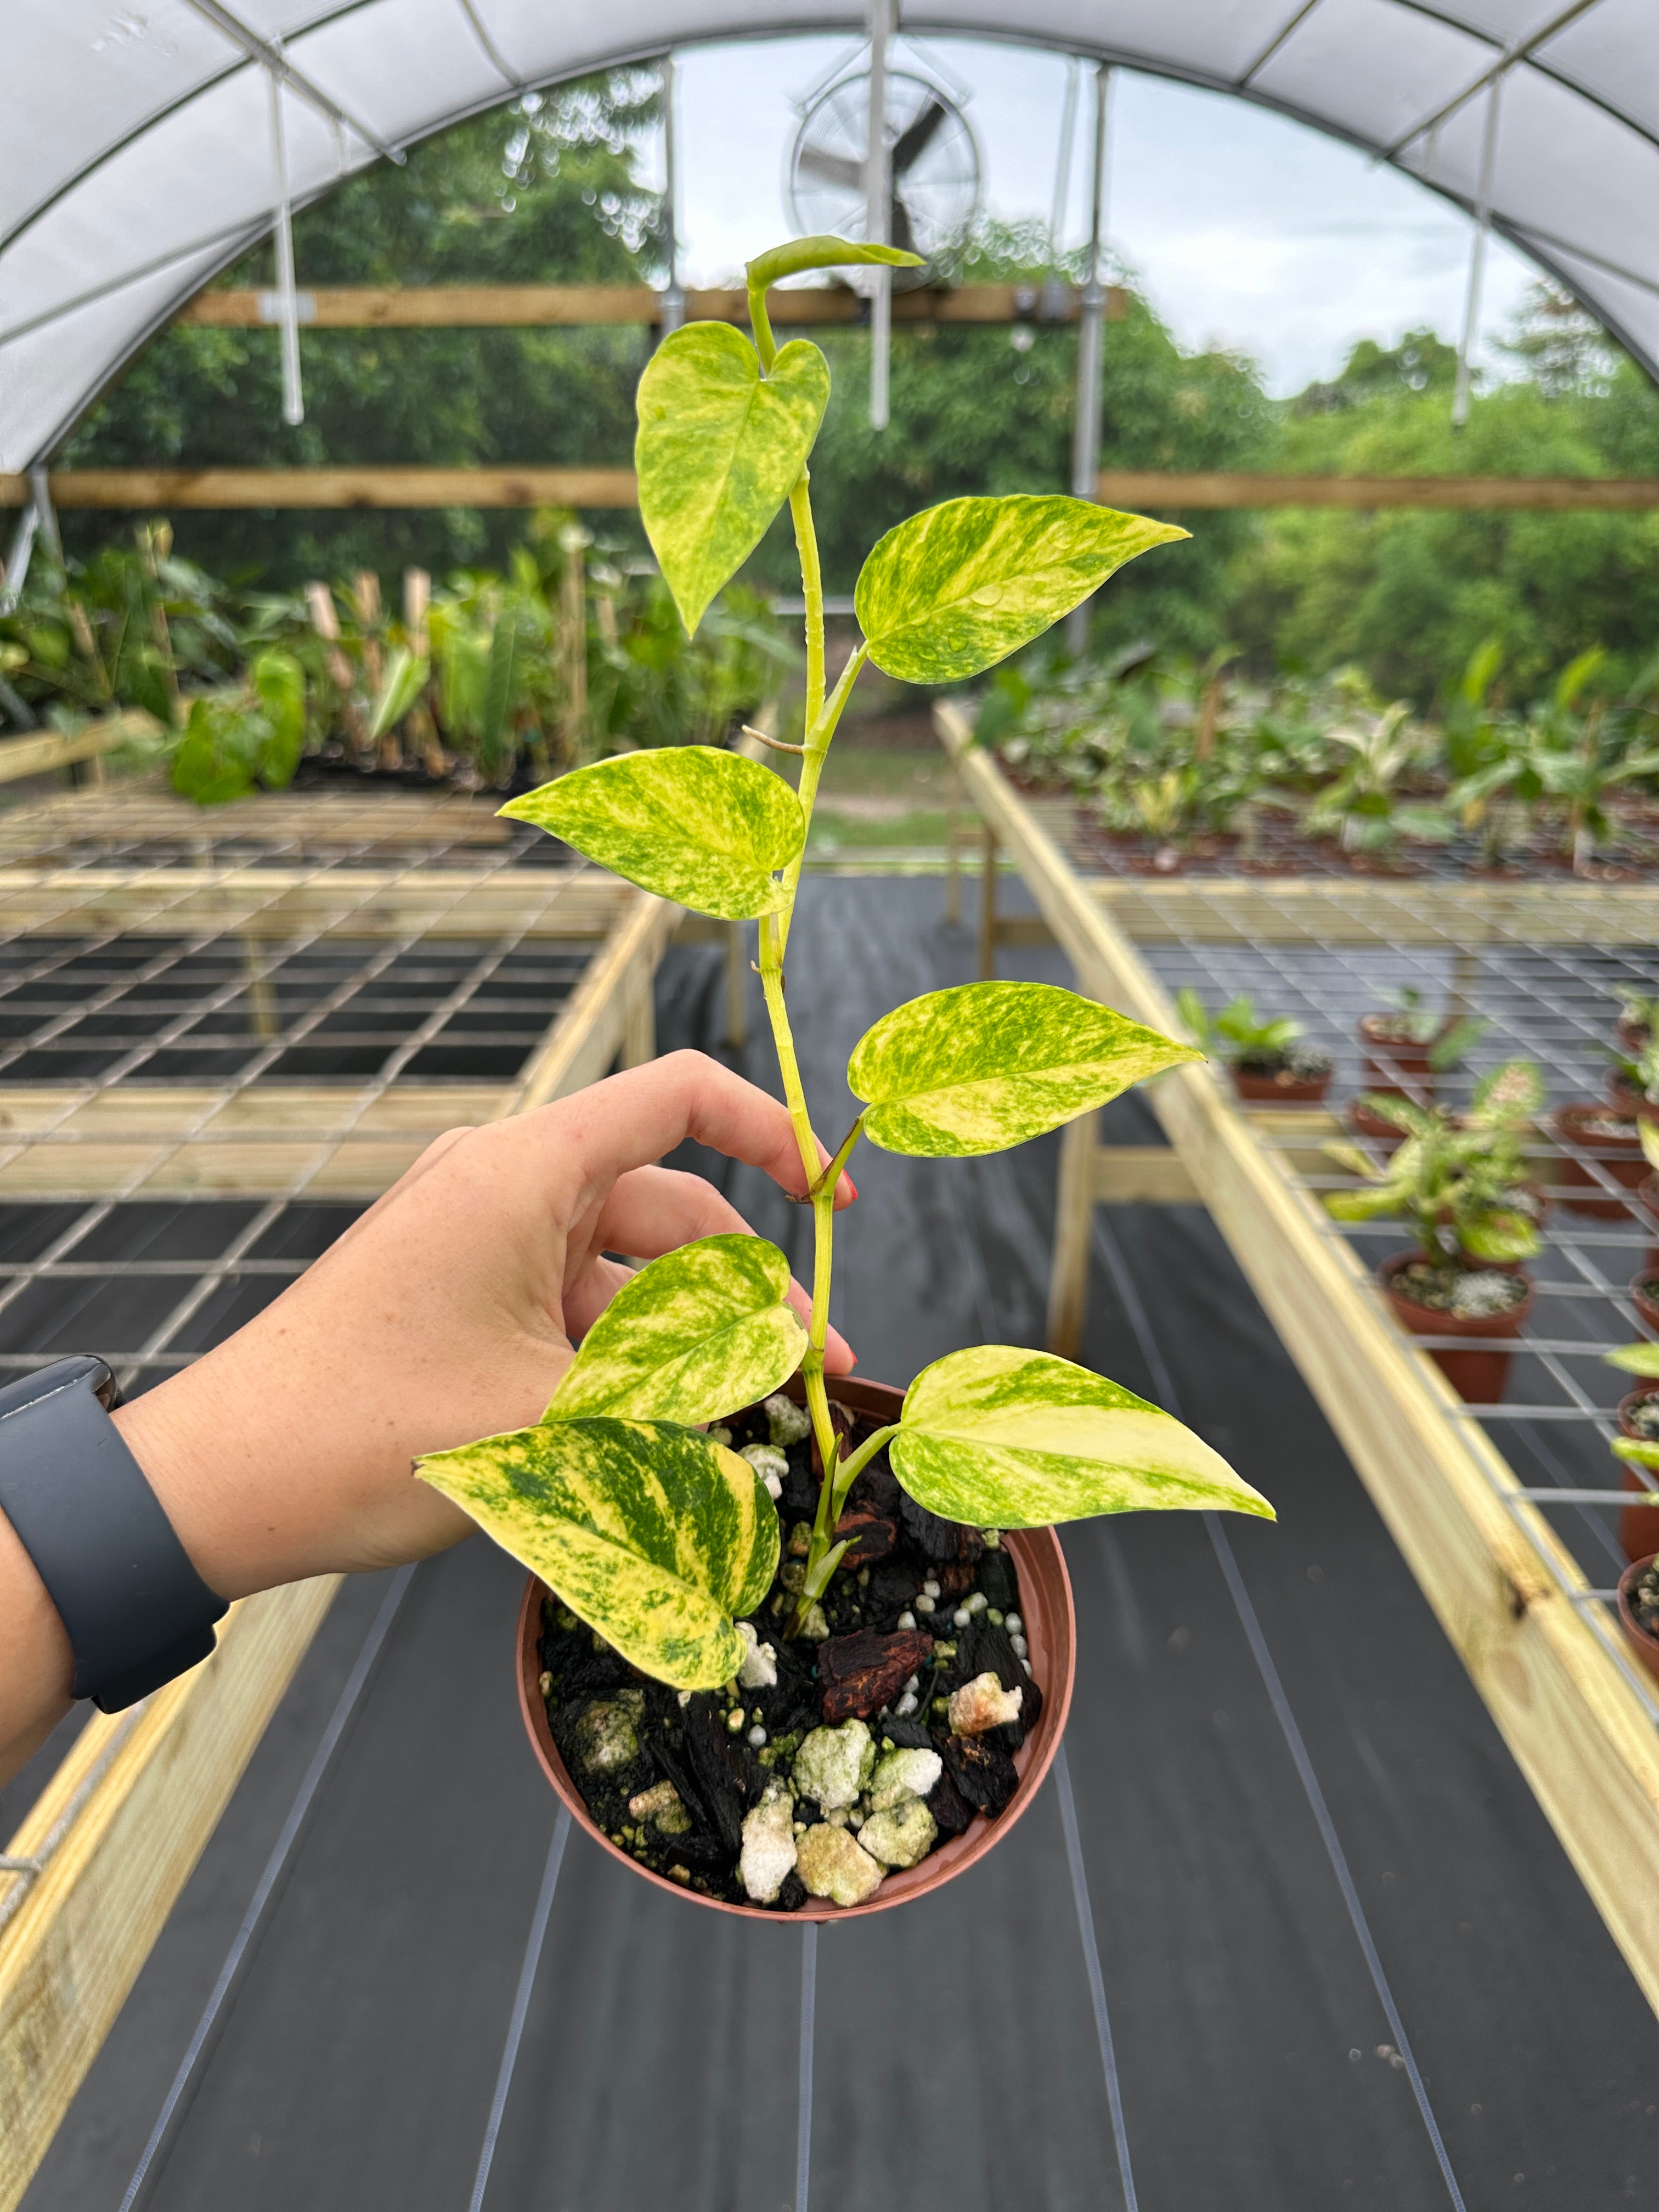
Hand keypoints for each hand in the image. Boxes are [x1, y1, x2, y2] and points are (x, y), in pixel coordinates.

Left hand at [112, 1051, 856, 1601]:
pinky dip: (630, 1364)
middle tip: (826, 1369)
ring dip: (695, 1341)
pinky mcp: (463, 1300)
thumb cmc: (366, 1432)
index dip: (774, 1130)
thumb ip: (680, 1389)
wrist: (216, 1487)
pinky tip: (676, 1433)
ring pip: (626, 1276)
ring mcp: (480, 1245)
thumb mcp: (549, 1417)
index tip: (835, 1198)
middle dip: (754, 1291)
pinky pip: (574, 1314)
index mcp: (523, 1172)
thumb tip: (784, 1373)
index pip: (680, 1096)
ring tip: (763, 1416)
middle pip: (669, 1208)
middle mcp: (505, 1188)